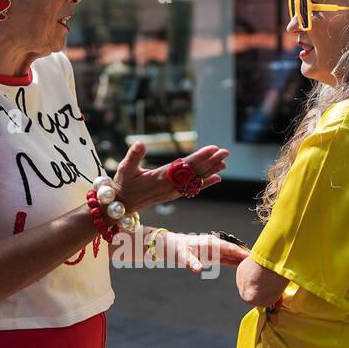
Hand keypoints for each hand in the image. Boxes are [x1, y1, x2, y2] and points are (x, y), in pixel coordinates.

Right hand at [110, 142, 228, 213]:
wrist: (122, 204)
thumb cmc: (123, 184)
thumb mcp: (124, 168)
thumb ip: (133, 156)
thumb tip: (140, 143)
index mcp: (161, 178)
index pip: (185, 165)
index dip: (200, 157)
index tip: (213, 149)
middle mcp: (170, 186)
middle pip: (195, 172)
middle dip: (211, 162)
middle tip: (226, 152)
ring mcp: (173, 192)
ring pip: (196, 180)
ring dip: (211, 171)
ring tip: (224, 163)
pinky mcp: (173, 195)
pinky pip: (192, 188)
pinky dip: (205, 183)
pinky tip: (217, 178)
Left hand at [168, 232, 249, 274]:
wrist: (171, 247)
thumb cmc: (177, 249)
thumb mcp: (182, 256)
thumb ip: (191, 262)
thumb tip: (197, 269)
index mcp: (211, 243)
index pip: (230, 248)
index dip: (242, 252)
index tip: (253, 257)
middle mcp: (215, 245)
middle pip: (234, 251)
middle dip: (246, 256)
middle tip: (260, 263)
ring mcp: (215, 250)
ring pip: (232, 255)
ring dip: (242, 260)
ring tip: (255, 266)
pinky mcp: (212, 256)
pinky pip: (227, 259)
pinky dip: (235, 262)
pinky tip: (243, 266)